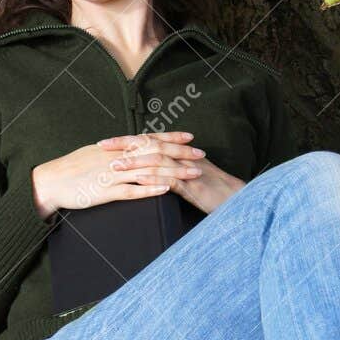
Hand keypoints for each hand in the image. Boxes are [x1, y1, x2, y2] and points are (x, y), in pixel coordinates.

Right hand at [31, 130, 207, 217]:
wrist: (50, 182)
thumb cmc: (71, 170)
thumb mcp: (95, 156)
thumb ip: (115, 154)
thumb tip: (129, 152)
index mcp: (116, 148)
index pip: (149, 139)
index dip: (171, 137)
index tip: (190, 137)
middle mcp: (118, 157)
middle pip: (155, 152)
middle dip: (181, 154)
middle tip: (201, 155)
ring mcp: (114, 174)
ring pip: (150, 171)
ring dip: (174, 172)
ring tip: (194, 174)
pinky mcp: (107, 191)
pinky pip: (133, 190)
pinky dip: (151, 189)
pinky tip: (168, 189)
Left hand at [96, 132, 245, 215]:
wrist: (237, 199)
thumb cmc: (213, 192)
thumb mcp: (189, 178)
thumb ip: (171, 171)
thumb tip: (149, 170)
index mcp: (179, 153)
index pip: (148, 141)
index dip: (127, 140)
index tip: (105, 142)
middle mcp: (182, 156)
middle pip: (149, 144)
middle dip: (124, 144)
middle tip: (102, 146)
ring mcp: (187, 169)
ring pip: (157, 160)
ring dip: (134, 161)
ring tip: (113, 164)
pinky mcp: (193, 185)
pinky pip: (170, 179)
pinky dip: (153, 179)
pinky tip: (137, 181)